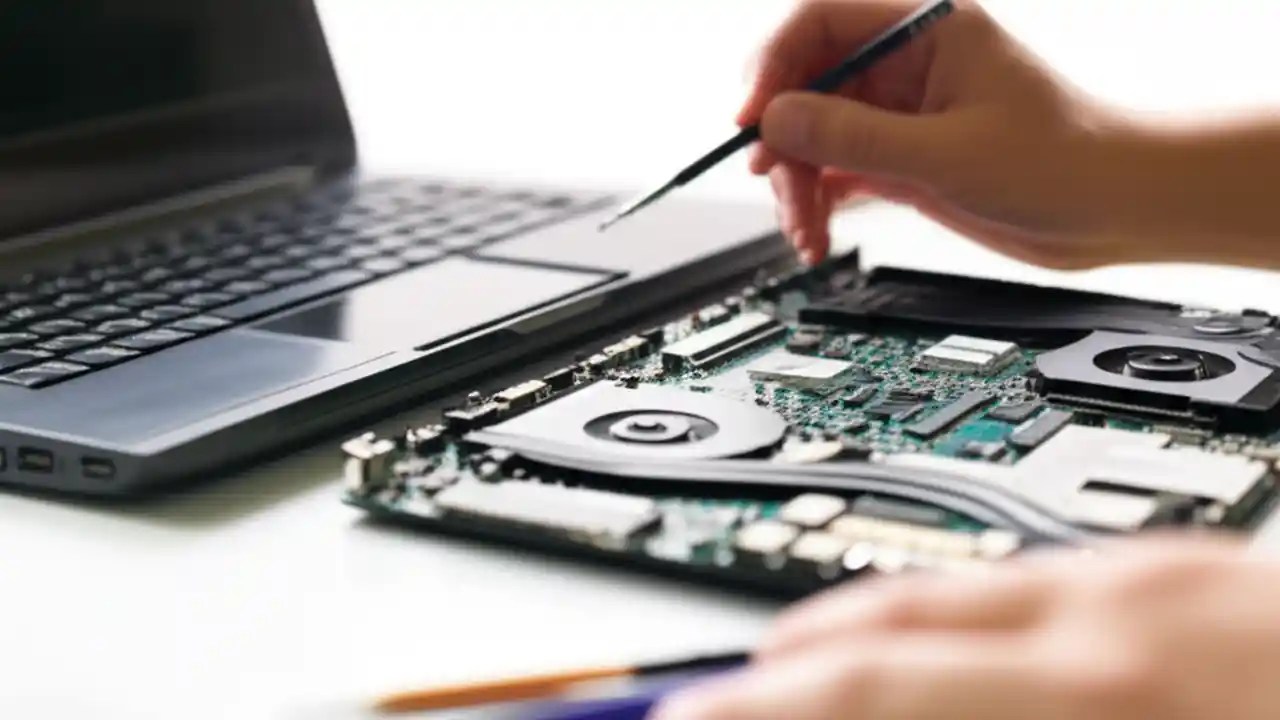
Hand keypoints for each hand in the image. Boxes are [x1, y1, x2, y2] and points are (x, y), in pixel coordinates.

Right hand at [652, 536, 1279, 719]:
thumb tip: (881, 713)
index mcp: (1107, 692)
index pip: (869, 688)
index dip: (754, 710)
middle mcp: (1122, 619)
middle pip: (889, 625)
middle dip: (779, 670)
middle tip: (715, 702)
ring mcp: (1166, 583)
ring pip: (958, 590)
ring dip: (864, 636)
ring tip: (800, 671)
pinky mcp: (1206, 571)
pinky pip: (1036, 580)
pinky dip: (959, 616)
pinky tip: (954, 648)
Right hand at [741, 0, 1134, 268]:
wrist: (1113, 210)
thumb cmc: (1063, 161)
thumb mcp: (948, 154)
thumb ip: (856, 137)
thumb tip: (777, 122)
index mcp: (924, 27)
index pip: (818, 22)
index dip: (771, 66)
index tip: (752, 120)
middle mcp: (904, 63)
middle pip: (803, 84)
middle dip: (783, 141)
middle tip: (777, 186)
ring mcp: (898, 112)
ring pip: (812, 135)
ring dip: (797, 185)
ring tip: (806, 231)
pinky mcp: (898, 157)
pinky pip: (834, 171)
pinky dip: (818, 204)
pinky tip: (819, 233)